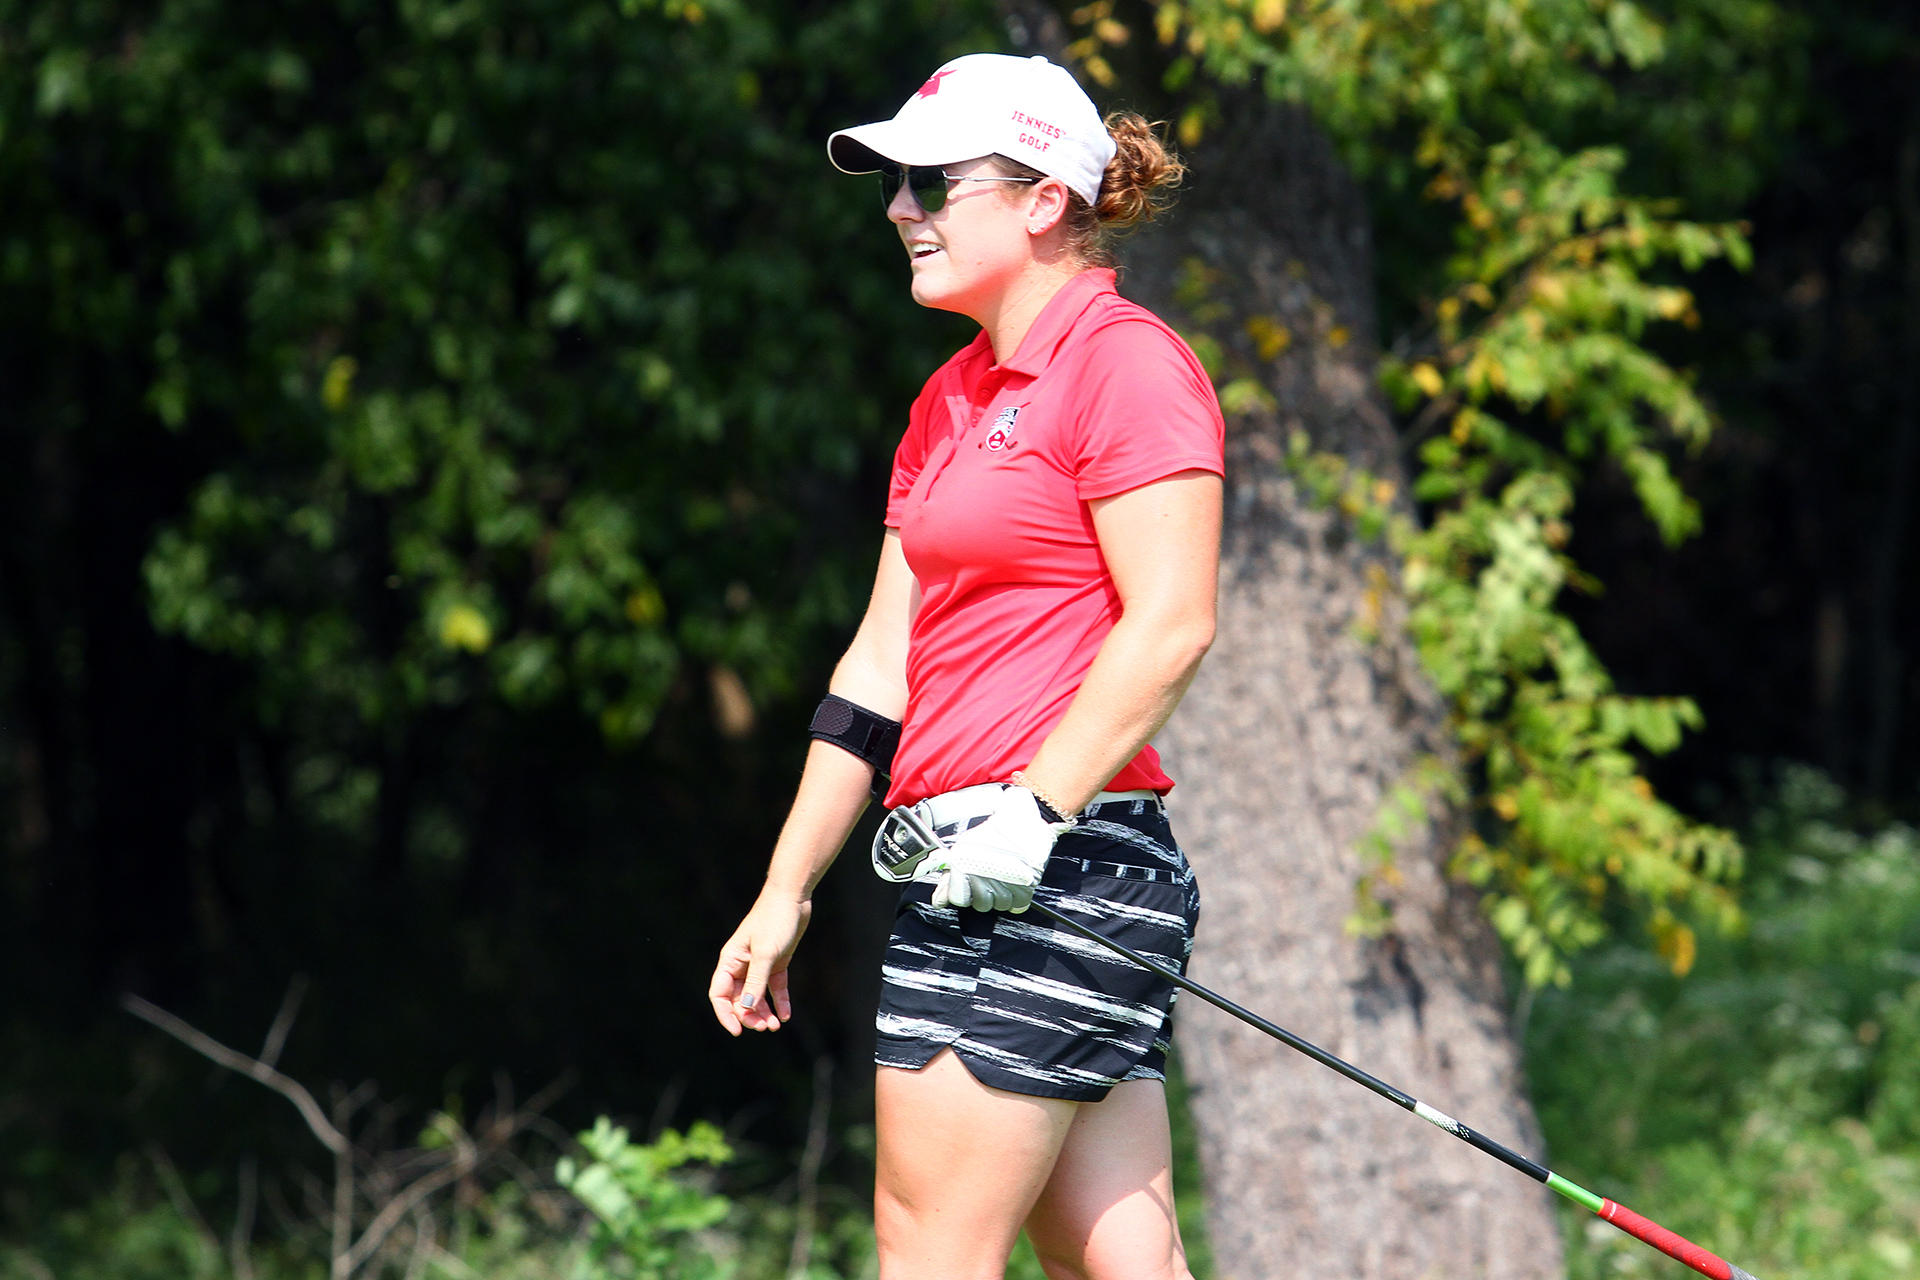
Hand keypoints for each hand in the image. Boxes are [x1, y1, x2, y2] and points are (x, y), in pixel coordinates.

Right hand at [708, 893, 811, 1034]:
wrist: (792, 897)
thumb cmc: (774, 920)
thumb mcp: (765, 953)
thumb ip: (756, 981)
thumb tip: (746, 1007)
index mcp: (730, 960)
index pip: (719, 994)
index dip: (725, 1014)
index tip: (737, 1031)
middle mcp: (742, 965)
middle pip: (739, 998)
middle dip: (749, 1015)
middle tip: (764, 1027)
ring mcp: (759, 964)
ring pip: (757, 996)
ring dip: (763, 1012)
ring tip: (775, 1026)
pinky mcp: (776, 962)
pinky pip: (774, 987)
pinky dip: (779, 1001)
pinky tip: (785, 1015)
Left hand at [930, 786, 1073, 912]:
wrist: (1023, 818)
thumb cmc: (993, 831)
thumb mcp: (964, 849)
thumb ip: (949, 878)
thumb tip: (938, 901)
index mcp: (965, 865)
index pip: (959, 899)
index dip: (963, 893)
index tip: (968, 886)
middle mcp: (984, 876)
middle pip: (980, 904)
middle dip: (983, 894)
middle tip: (988, 878)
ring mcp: (1006, 882)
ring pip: (999, 905)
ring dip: (1001, 895)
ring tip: (1003, 878)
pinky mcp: (1027, 884)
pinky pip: (1018, 905)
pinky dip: (1017, 897)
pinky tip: (1015, 883)